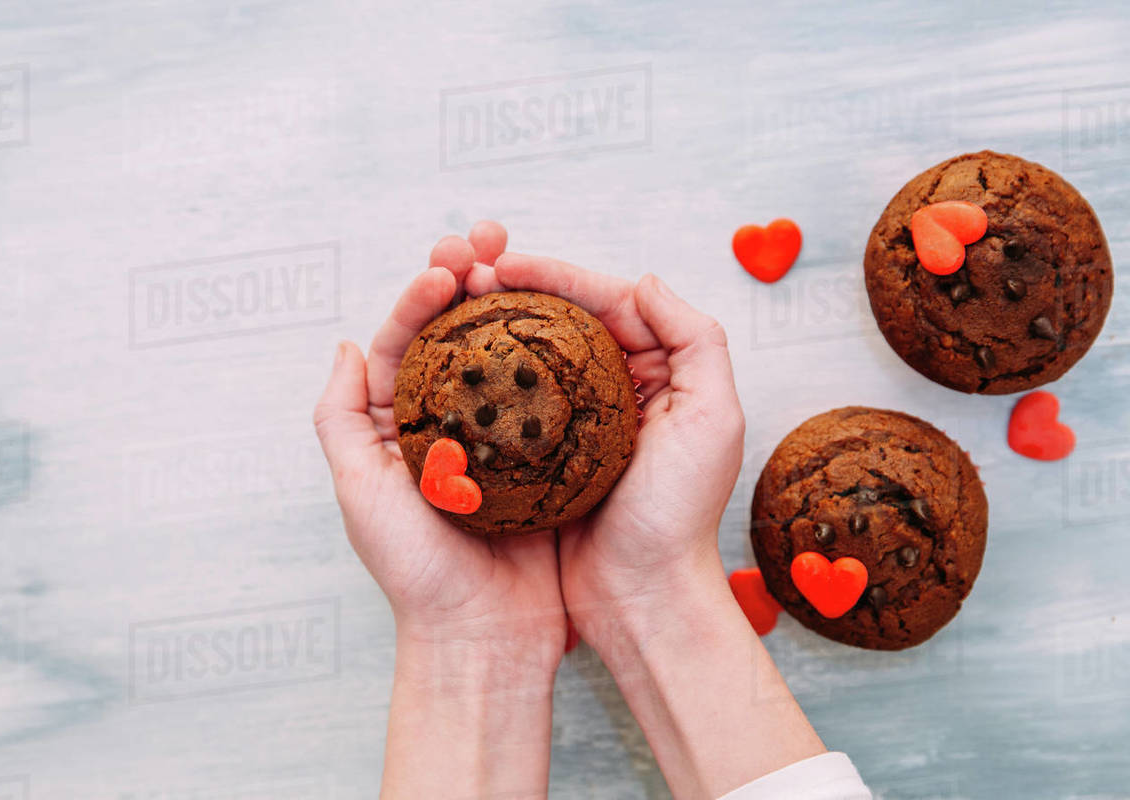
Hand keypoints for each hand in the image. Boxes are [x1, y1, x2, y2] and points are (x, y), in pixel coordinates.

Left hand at [313, 222, 562, 797]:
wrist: (484, 633)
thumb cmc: (415, 569)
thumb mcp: (359, 488)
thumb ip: (340, 416)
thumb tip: (347, 345)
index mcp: (399, 425)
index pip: (407, 342)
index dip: (422, 297)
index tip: (448, 267)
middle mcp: (448, 422)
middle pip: (456, 335)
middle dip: (467, 280)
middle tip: (486, 240)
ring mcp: (499, 435)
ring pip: (504, 354)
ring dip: (512, 303)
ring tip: (520, 261)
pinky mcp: (542, 453)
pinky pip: (546, 392)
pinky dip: (553, 352)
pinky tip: (565, 320)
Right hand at [478, 252, 745, 631]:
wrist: (642, 596)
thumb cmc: (679, 515)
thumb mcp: (712, 418)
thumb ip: (696, 340)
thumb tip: (645, 280)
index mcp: (659, 373)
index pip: (605, 303)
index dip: (555, 274)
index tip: (503, 261)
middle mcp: (617, 391)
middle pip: (563, 321)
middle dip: (515, 289)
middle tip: (465, 271)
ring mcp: (576, 423)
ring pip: (532, 356)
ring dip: (493, 325)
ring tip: (450, 303)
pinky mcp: (543, 456)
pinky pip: (512, 402)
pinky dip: (485, 377)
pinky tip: (453, 362)